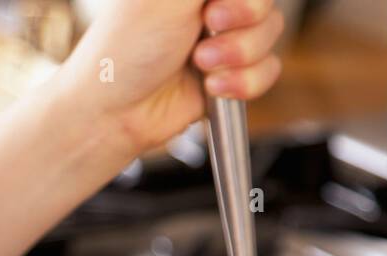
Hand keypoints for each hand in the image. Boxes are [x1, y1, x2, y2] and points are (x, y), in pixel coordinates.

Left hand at [54, 0, 285, 158]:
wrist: (115, 113)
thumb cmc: (126, 49)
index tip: (215, 4)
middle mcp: (211, 2)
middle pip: (265, 0)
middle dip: (244, 17)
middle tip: (210, 24)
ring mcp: (224, 37)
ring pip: (271, 33)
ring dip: (239, 53)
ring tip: (201, 63)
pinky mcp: (230, 75)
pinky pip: (267, 71)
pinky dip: (243, 82)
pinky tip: (211, 87)